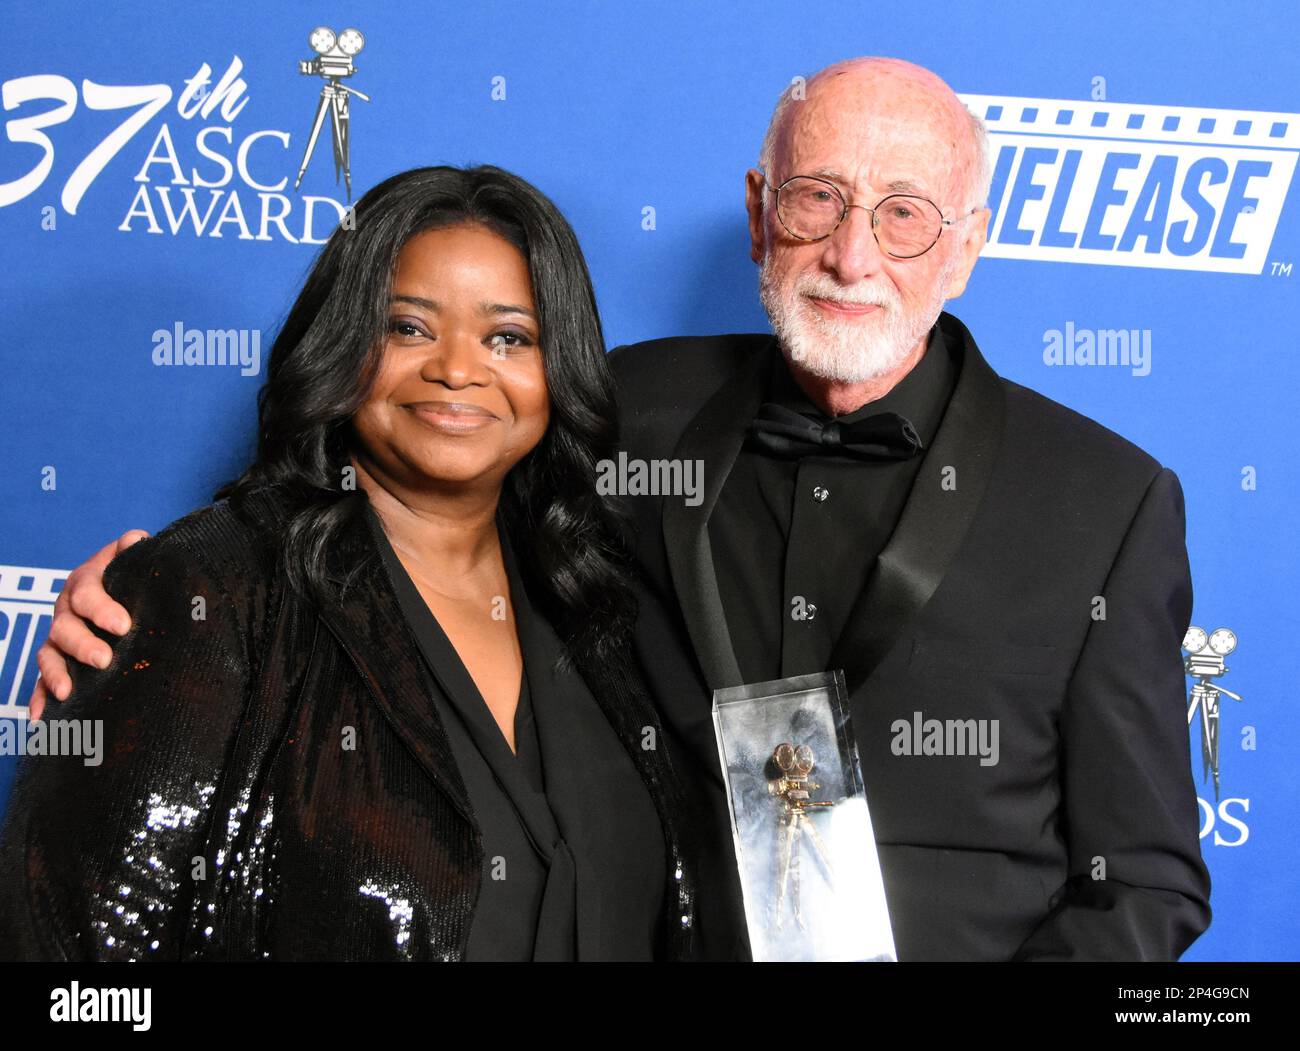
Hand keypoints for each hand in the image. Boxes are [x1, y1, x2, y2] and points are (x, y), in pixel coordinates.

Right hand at [29, 530, 149, 720]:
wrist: (123, 588)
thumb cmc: (132, 577)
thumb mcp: (133, 563)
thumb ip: (134, 553)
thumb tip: (137, 539)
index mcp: (86, 583)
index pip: (87, 593)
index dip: (102, 608)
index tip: (123, 625)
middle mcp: (67, 609)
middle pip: (65, 626)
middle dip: (82, 644)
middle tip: (104, 659)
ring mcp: (59, 635)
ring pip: (49, 653)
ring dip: (55, 672)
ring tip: (66, 690)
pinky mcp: (58, 660)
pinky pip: (42, 679)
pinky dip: (39, 697)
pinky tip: (39, 717)